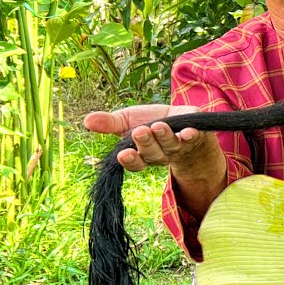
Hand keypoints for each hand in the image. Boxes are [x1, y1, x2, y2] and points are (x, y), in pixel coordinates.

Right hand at [83, 104, 221, 180]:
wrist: (184, 121)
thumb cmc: (151, 123)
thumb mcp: (128, 121)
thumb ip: (110, 123)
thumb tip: (86, 121)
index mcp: (143, 154)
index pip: (135, 163)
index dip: (130, 161)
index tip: (123, 154)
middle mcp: (162, 154)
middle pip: (153, 154)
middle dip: (146, 143)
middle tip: (140, 131)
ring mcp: (180, 147)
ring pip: (172, 146)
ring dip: (165, 137)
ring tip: (158, 126)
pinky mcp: (196, 136)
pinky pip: (194, 138)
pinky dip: (191, 135)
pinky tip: (189, 132)